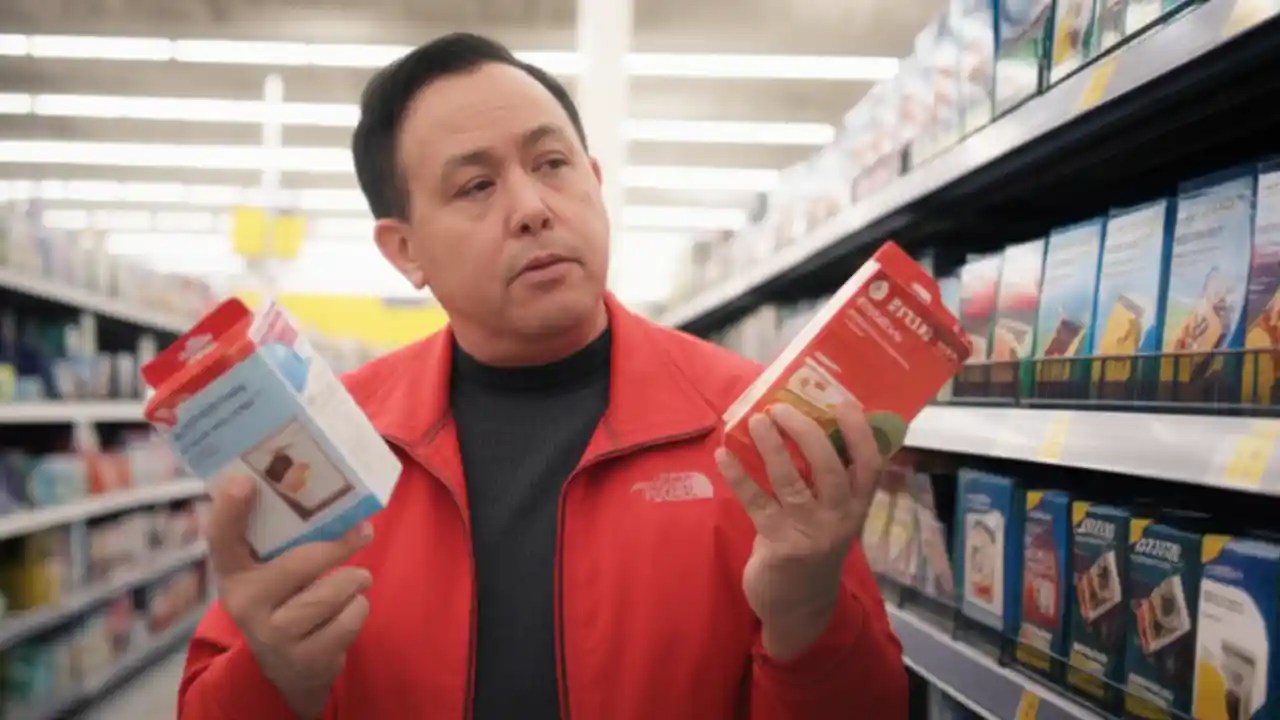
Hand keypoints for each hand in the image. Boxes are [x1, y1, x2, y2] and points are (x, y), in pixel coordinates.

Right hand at [207, 475, 373, 719]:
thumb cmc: (282, 603)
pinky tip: (350, 609)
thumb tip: (315, 482)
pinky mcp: (307, 659)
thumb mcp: (267, 574)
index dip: (229, 511)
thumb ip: (280, 538)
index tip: (243, 482)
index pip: (222, 541)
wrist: (285, 672)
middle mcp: (247, 606)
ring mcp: (275, 636)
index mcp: (234, 576)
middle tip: (363, 534)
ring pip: (332, 593)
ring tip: (358, 578)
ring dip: (356, 580)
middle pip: (300, 564)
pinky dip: (359, 608)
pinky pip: (350, 619)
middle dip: (340, 547)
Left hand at [716, 401, 882, 660]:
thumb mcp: (832, 518)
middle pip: (829, 466)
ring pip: (791, 481)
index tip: (843, 402)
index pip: (869, 464)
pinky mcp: (779, 544)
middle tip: (781, 409)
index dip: (859, 432)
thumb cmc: (813, 548)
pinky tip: (722, 455)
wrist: (799, 608)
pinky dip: (738, 475)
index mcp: (857, 506)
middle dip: (805, 431)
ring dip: (771, 447)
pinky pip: (757, 502)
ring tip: (755, 421)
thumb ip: (827, 483)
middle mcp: (839, 518)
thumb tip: (803, 427)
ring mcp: (810, 532)